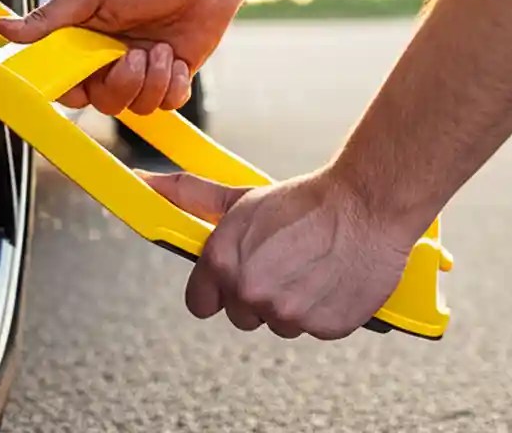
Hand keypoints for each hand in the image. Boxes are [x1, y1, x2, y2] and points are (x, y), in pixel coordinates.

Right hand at [0, 0, 243, 114]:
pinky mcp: (174, 76)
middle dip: (120, 84)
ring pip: (136, 107)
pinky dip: (174, 86)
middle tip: (133, 54)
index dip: (66, 87)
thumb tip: (2, 29)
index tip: (77, 78)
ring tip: (162, 49)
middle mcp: (111, 59)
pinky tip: (178, 58)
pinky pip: (167, 104)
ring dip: (151, 81)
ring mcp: (143, 70)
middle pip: (101, 101)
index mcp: (84, 39)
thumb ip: (50, 18)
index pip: (63, 80)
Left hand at [142, 169, 417, 339]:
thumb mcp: (241, 200)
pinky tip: (330, 278)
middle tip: (283, 262)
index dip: (217, 289)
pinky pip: (315, 329)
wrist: (366, 203)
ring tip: (311, 266)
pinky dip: (323, 310)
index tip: (235, 276)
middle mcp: (251, 292)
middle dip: (258, 295)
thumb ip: (191, 198)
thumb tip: (146, 182)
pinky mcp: (325, 327)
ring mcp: (289, 313)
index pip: (200, 304)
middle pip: (241, 316)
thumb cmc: (304, 201)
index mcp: (224, 263)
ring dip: (292, 304)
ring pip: (280, 324)